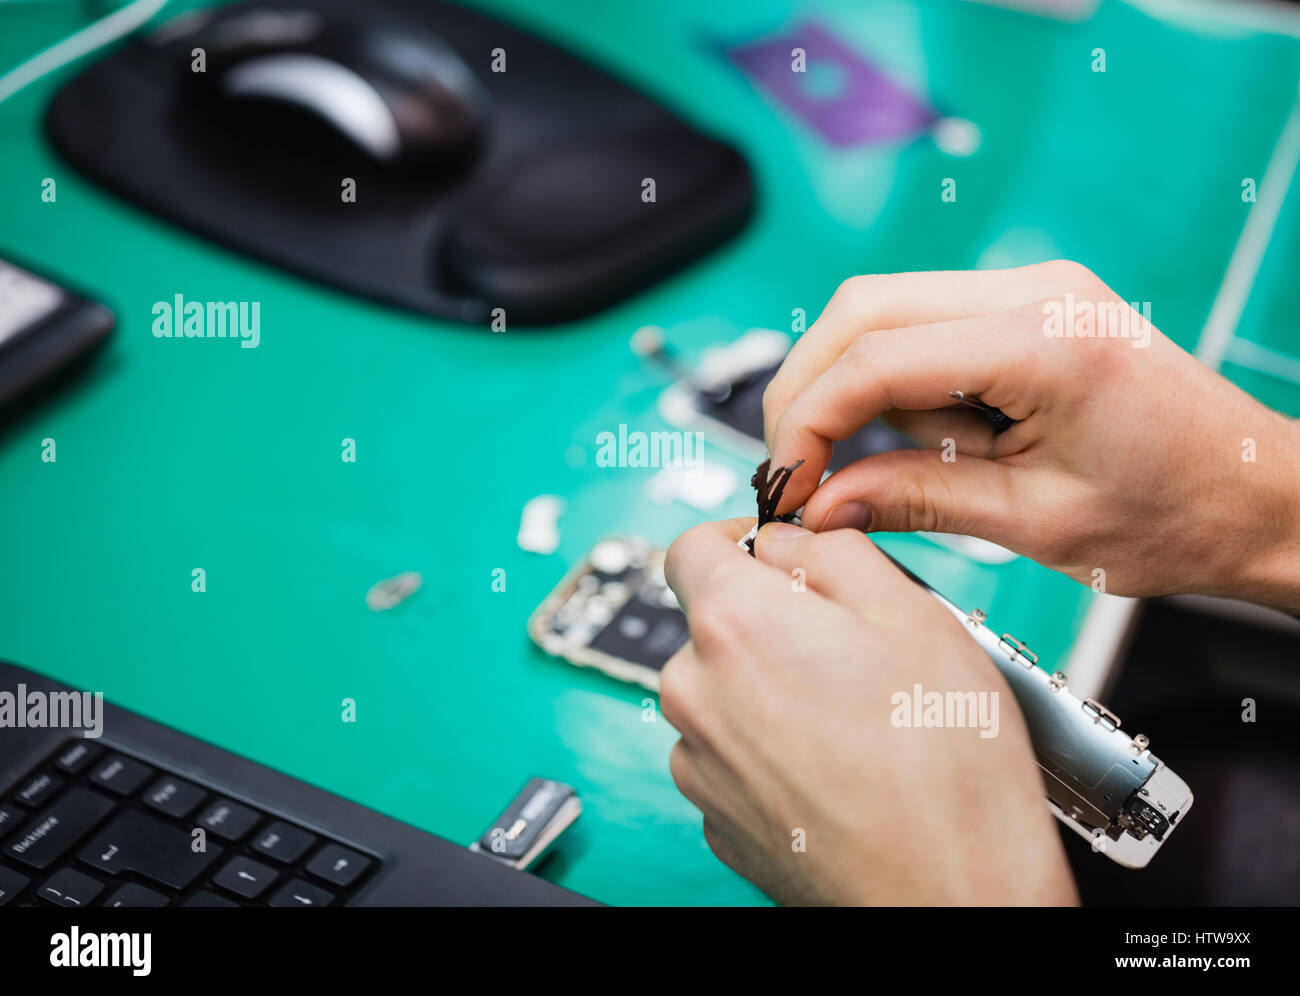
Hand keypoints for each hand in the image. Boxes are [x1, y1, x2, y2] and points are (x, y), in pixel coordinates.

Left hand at [661, 518, 1078, 905]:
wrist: (948, 895)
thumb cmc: (945, 765)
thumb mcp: (912, 611)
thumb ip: (829, 551)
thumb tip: (785, 540)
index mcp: (733, 624)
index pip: (693, 547)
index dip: (742, 541)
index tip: (783, 558)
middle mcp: (695, 692)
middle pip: (713, 623)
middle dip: (772, 620)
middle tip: (853, 651)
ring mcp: (700, 763)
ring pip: (725, 691)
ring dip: (772, 688)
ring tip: (856, 720)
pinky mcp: (717, 818)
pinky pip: (733, 754)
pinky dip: (772, 748)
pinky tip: (837, 768)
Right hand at [762, 261, 1299, 609]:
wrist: (1258, 494)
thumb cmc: (1177, 513)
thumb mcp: (1034, 523)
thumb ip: (914, 502)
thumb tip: (822, 504)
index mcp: (1045, 342)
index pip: (876, 358)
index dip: (808, 421)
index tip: (786, 482)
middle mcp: (1036, 291)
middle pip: (862, 309)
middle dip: (809, 390)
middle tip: (795, 468)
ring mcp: (1033, 289)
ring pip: (883, 310)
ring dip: (857, 388)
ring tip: (906, 465)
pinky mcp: (1028, 307)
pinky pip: (922, 326)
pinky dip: (894, 382)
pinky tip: (928, 440)